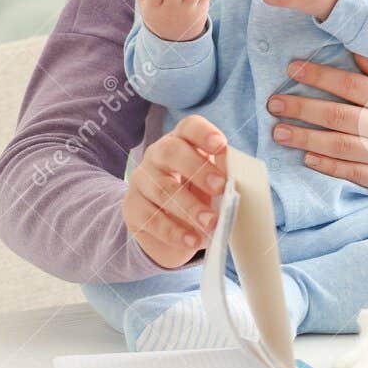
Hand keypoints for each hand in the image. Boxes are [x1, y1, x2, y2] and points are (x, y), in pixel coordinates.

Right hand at [122, 115, 227, 269]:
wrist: (171, 229)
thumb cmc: (198, 196)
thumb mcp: (213, 185)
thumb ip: (222, 178)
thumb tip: (235, 181)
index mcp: (182, 141)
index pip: (189, 127)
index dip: (203, 133)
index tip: (220, 145)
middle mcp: (158, 154)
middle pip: (171, 151)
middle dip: (197, 168)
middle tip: (220, 187)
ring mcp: (141, 179)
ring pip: (162, 188)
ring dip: (190, 207)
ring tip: (212, 223)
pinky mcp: (132, 207)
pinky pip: (151, 217)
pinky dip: (175, 231)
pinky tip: (192, 240)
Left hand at [268, 55, 367, 192]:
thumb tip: (354, 48)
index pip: (350, 85)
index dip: (319, 75)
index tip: (292, 69)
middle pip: (337, 115)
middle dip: (302, 107)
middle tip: (274, 103)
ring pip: (338, 145)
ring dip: (305, 138)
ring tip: (278, 131)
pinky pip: (350, 172)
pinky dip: (326, 165)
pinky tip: (306, 157)